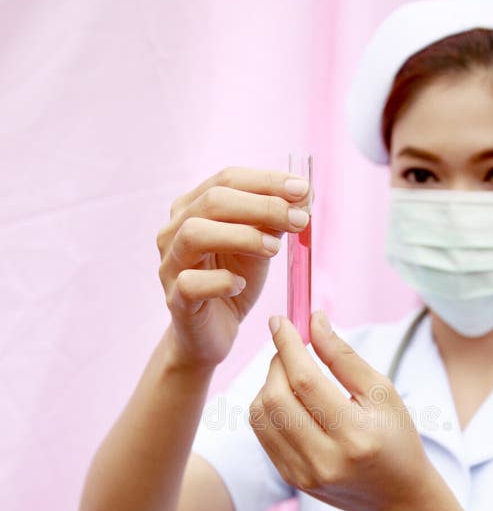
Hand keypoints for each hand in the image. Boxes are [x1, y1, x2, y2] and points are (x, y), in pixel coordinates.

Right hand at [157, 167, 310, 368]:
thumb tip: (304, 195)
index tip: (303, 190)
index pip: (228, 179)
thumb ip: (275, 220)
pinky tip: (240, 285)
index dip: (267, 181)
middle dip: (263, 206)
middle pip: (213, 201)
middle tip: (300, 220)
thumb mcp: (259, 245)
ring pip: (195, 234)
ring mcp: (170, 264)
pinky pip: (191, 283)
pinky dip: (220, 281)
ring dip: (242, 236)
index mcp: (193, 207)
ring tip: (274, 250)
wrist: (214, 331)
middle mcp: (174, 230)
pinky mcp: (175, 299)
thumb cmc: (234, 280)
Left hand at [249, 311, 438, 510]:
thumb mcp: (382, 392)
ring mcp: (304, 473)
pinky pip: (262, 432)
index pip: (305, 381)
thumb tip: (313, 320)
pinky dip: (268, 406)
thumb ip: (344, 357)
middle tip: (291, 348)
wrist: (397, 498)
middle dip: (277, 362)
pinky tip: (289, 400)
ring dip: (269, 384)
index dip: (288, 346)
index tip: (281, 320)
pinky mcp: (291, 478)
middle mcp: (326, 459)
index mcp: (356, 435)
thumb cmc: (396, 438)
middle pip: (276, 397)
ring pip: (261, 414)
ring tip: (292, 375)